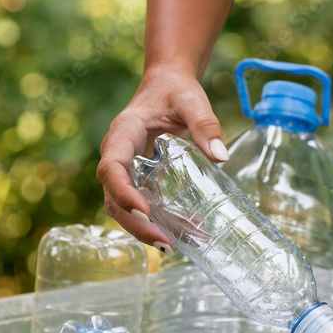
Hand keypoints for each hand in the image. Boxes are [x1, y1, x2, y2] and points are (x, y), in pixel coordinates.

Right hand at [97, 66, 228, 250]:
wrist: (168, 87)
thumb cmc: (176, 91)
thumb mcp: (193, 101)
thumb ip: (206, 124)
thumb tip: (221, 156)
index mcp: (123, 133)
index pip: (111, 168)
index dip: (123, 192)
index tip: (144, 211)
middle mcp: (117, 155)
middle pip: (113, 197)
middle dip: (136, 224)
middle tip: (167, 244)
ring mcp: (126, 170)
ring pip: (125, 208)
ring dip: (149, 229)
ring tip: (180, 245)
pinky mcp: (139, 179)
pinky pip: (144, 204)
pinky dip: (162, 221)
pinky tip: (189, 232)